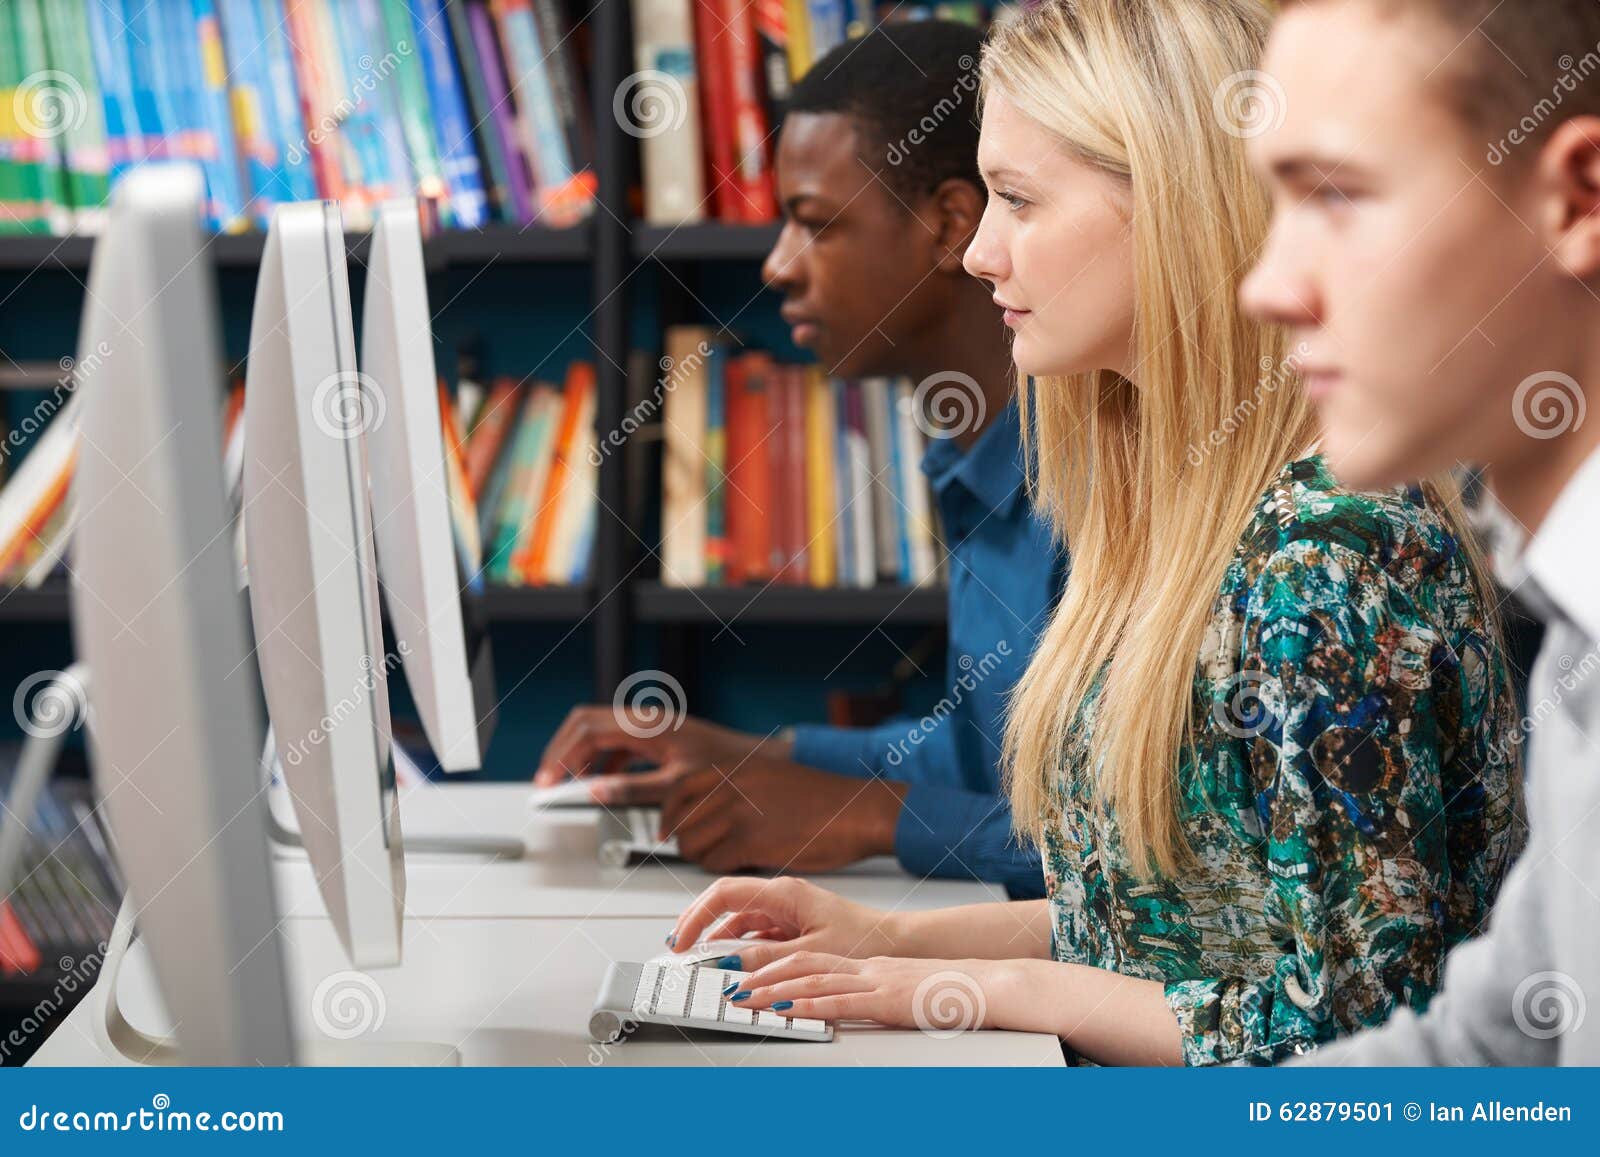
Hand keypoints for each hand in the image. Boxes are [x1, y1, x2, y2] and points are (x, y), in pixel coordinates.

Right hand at [534, 705, 788, 805]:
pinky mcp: (657, 738)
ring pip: (599, 733)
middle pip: (585, 724)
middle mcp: (644, 719)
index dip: (561, 755)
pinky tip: (601, 784)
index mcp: (646, 725)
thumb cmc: (725, 770)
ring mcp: (650, 727)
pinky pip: (617, 745)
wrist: (757, 762)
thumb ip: (633, 789)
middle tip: (547, 781)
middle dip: (562, 751)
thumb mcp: (676, 785)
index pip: (587, 730)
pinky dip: (601, 762)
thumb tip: (595, 792)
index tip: (547, 782)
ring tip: (569, 785)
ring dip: (580, 756)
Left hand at [659, 761, 906, 873]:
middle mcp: (732, 786)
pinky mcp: (752, 842)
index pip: (679, 789)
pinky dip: (722, 869)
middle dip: (686, 842)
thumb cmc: (824, 799)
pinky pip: (715, 862)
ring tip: (726, 860)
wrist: (857, 811)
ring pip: (693, 844)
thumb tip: (709, 811)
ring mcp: (740, 812)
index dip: (670, 815)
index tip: (669, 831)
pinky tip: (742, 866)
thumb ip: (737, 788)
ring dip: (704, 858)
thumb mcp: (771, 776)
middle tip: (700, 853)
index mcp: (736, 768)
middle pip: (681, 821)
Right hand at [667, 876, 904, 970]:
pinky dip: (738, 946)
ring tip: (698, 960)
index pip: (724, 893)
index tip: (681, 940)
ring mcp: (785, 909)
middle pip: (725, 902)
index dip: (696, 915)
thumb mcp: (809, 954)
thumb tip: (729, 965)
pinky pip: (754, 932)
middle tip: (679, 948)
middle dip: (698, 923)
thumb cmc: (862, 940)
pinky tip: (729, 962)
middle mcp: (781, 896)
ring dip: (717, 938)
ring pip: (738, 919)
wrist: (894, 943)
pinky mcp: (791, 924)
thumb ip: (766, 959)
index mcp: (784, 892)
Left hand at [727, 951, 1007, 1031]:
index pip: (812, 959)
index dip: (775, 964)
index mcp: (868, 965)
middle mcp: (866, 968)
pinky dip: (806, 1005)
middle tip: (728, 982)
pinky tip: (784, 1010)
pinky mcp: (885, 999)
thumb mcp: (905, 992)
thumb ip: (877, 995)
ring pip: (812, 978)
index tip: (745, 972)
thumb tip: (850, 1007)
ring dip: (772, 988)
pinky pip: (839, 1001)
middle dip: (761, 972)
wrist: (988, 985)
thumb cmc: (953, 992)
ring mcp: (875, 981)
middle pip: (803, 963)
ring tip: (741, 997)